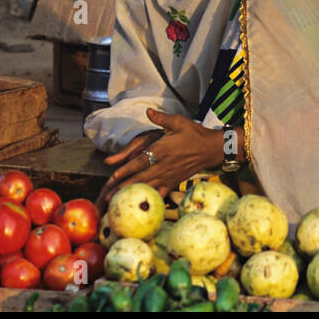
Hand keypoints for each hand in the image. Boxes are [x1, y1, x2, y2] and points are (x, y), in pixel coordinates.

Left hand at [95, 110, 222, 207]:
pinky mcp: (174, 182)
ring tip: (117, 203)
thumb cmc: (193, 133)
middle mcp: (163, 165)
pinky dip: (149, 200)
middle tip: (107, 197)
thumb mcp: (178, 122)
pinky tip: (139, 207)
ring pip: (147, 187)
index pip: (141, 162)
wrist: (211, 148)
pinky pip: (160, 193)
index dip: (127, 169)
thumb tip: (148, 111)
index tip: (114, 176)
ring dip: (131, 195)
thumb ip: (161, 118)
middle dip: (122, 188)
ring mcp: (169, 176)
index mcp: (162, 150)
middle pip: (140, 179)